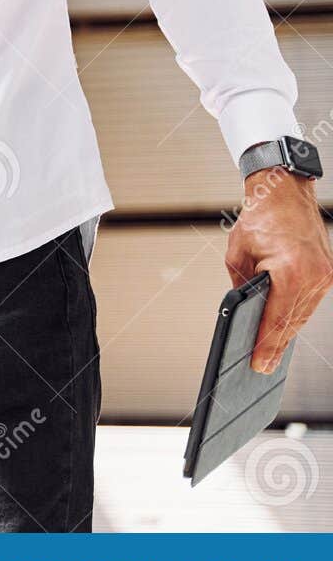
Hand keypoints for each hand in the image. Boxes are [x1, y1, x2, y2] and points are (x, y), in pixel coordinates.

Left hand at [227, 166, 332, 372]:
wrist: (285, 193)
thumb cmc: (259, 219)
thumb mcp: (237, 253)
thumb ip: (240, 286)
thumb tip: (243, 312)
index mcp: (290, 271)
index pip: (276, 318)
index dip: (266, 344)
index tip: (257, 364)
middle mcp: (314, 276)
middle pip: (292, 321)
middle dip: (275, 345)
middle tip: (262, 367)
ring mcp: (325, 276)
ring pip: (303, 314)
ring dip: (287, 333)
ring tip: (271, 354)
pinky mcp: (328, 273)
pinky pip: (309, 302)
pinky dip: (296, 315)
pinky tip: (284, 329)